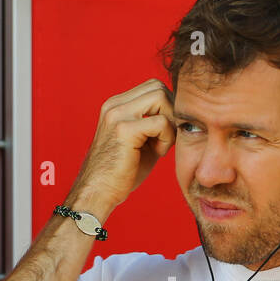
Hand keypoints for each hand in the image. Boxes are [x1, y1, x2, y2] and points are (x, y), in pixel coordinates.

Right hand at [68, 78, 176, 214]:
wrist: (99, 193)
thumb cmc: (122, 173)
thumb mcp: (141, 141)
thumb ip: (155, 123)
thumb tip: (180, 114)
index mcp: (116, 105)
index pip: (152, 87)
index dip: (167, 107)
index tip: (164, 132)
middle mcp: (114, 105)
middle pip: (158, 87)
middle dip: (170, 111)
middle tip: (166, 137)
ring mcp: (117, 115)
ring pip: (161, 97)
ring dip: (169, 122)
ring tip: (160, 144)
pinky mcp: (124, 130)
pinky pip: (161, 122)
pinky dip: (166, 138)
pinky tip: (157, 153)